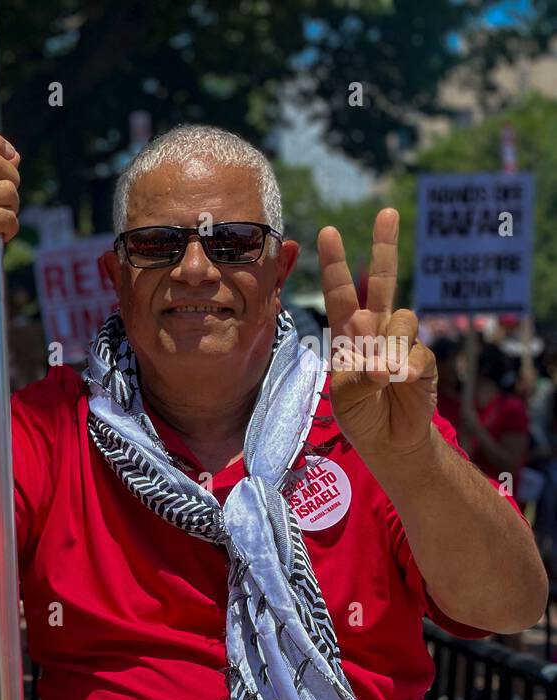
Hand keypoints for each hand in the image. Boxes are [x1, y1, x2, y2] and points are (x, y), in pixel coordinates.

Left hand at [319, 208, 437, 459]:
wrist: (387, 438)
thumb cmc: (359, 412)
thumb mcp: (344, 393)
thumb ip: (357, 368)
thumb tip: (375, 339)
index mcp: (348, 332)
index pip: (341, 291)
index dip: (335, 263)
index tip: (327, 231)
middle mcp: (376, 328)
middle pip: (382, 281)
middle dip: (385, 246)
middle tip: (386, 212)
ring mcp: (401, 341)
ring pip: (400, 319)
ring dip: (387, 344)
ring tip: (379, 374)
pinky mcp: (422, 358)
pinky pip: (415, 351)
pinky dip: (405, 367)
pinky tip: (399, 381)